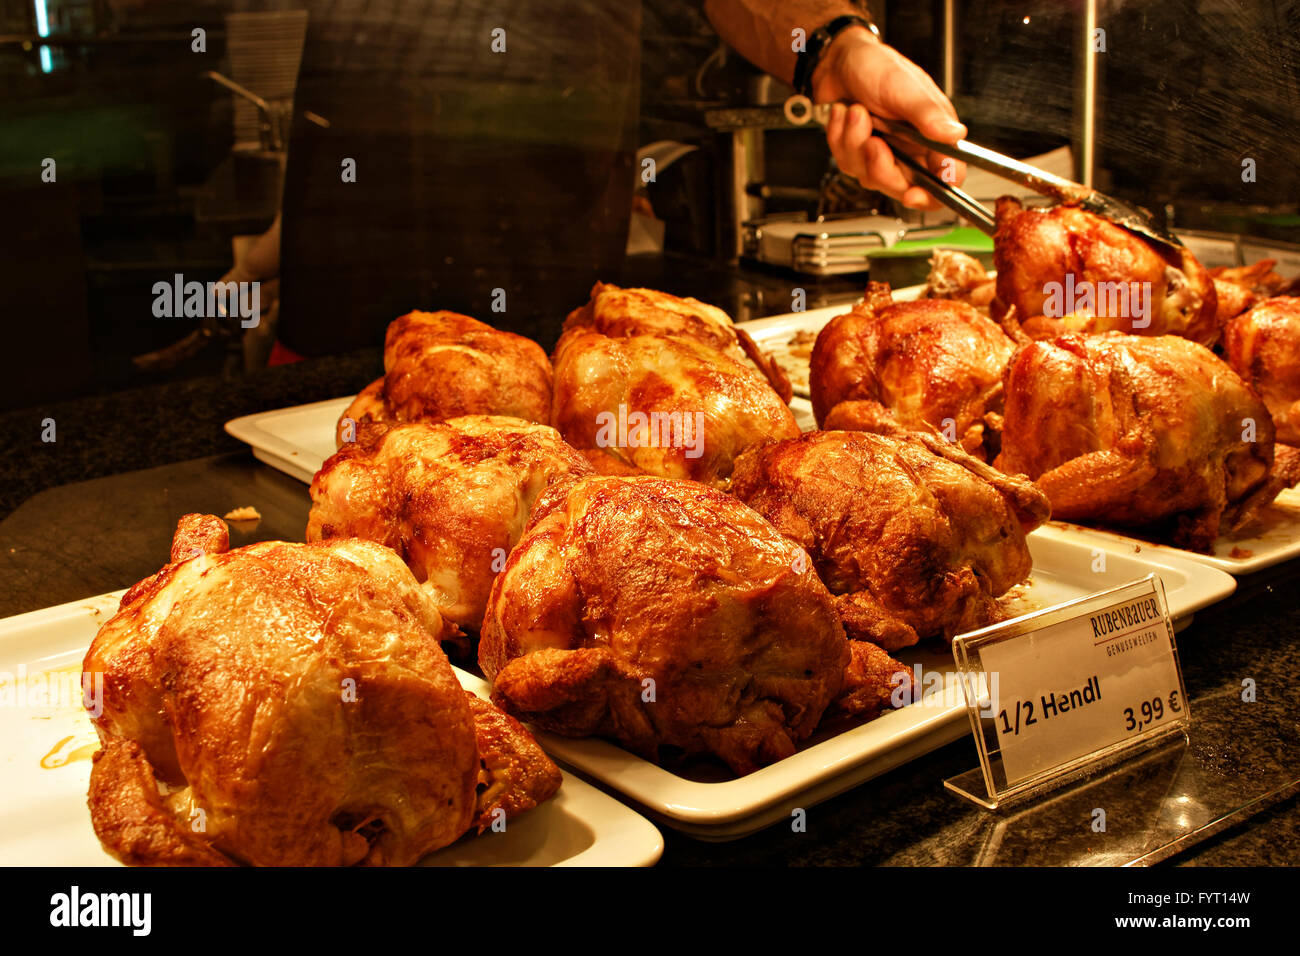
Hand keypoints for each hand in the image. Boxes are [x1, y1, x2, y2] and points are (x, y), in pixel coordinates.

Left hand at [814, 28, 966, 209]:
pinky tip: (844, 116)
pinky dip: (840, 139)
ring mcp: (886, 155)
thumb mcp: (903, 87)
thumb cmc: (876, 67)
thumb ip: (927, 114)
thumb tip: (955, 135)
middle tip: (872, 142)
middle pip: (904, 187)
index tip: (914, 193)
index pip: (947, 177)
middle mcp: (913, 148)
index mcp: (934, 133)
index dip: (933, 192)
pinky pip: (848, 166)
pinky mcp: (860, 156)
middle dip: (881, 167)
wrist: (838, 62)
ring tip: (856, 112)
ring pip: (871, 178)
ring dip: (855, 145)